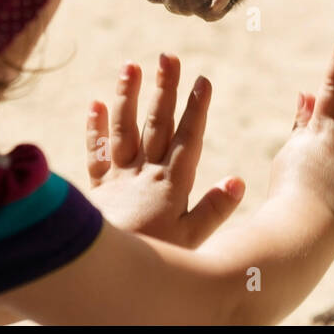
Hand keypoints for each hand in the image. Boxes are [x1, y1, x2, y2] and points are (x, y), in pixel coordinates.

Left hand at [86, 54, 243, 247]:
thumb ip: (214, 210)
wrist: (98, 276)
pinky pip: (96, 154)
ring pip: (123, 130)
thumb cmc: (151, 260)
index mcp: (171, 185)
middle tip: (168, 56)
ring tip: (130, 65)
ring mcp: (117, 179)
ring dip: (127, 97)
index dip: (196, 108)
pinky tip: (95, 104)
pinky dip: (95, 129)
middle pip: (155, 125)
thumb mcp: (191, 242)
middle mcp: (144, 175)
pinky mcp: (97, 190)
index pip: (186, 138)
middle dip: (164, 89)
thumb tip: (238, 180)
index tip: (203, 79)